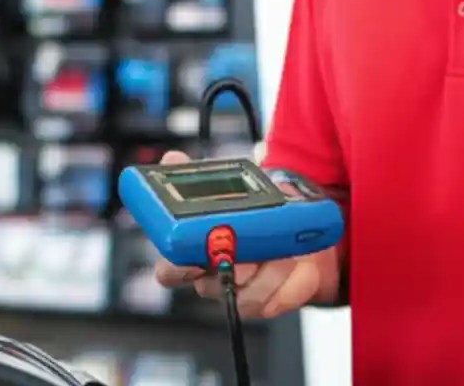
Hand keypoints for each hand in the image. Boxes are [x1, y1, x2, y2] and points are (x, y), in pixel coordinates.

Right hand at [151, 150, 334, 318]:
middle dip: (232, 268)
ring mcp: (238, 293)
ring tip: (282, 248)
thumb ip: (196, 178)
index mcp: (192, 253)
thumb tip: (172, 160)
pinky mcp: (267, 303)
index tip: (194, 256)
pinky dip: (290, 280)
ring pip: (245, 296)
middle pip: (208, 287)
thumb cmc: (249, 213)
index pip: (169, 271)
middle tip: (246, 250)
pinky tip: (294, 261)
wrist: (292, 230)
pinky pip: (276, 300)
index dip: (177, 268)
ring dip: (268, 271)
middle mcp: (211, 278)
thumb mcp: (224, 190)